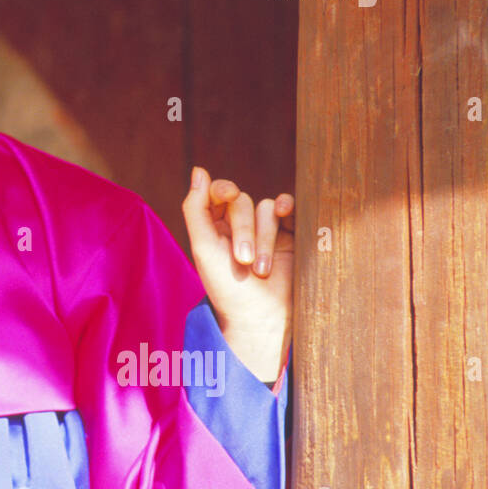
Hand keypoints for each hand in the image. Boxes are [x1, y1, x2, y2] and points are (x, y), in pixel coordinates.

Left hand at [180, 166, 293, 382]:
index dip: (222, 189)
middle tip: (243, 261)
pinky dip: (287, 208)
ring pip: (266, 209)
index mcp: (214, 227)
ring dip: (264, 238)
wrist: (262, 318)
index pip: (218, 193)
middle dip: (243, 230)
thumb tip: (198, 170)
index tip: (226, 194)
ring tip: (261, 270)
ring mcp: (267, 230)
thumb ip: (196, 208)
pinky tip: (285, 212)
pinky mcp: (291, 236)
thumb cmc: (228, 287)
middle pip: (242, 202)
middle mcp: (239, 225)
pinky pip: (290, 211)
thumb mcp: (204, 248)